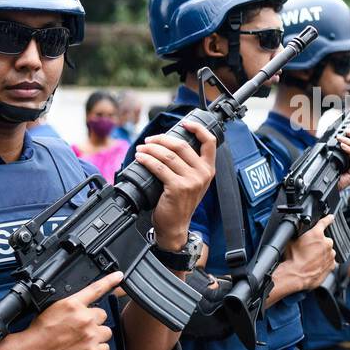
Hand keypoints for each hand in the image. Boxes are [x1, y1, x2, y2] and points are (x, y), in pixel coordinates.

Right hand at [11, 270, 120, 349]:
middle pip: (102, 314)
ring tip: (81, 341)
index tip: (119, 276)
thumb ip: (72, 305)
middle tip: (79, 329)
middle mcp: (84, 318)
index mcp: (73, 304)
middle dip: (93, 321)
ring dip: (96, 335)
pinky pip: (105, 348)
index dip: (110, 281)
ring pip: (106, 331)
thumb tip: (83, 306)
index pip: (96, 288)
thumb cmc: (39, 333)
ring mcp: (90, 335)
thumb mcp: (53, 309)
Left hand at [135, 118, 215, 247]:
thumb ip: (189, 166)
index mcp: (208, 169)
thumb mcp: (193, 183)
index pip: (209, 142)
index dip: (197, 128)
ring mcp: (191, 181)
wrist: (175, 226)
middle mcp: (203, 173)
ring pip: (168, 156)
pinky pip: (159, 168)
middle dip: (162, 139)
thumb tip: (170, 145)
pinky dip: (147, 160)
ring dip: (151, 149)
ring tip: (141, 149)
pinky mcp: (177, 187)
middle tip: (149, 140)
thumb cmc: (180, 203)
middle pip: (181, 145)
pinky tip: (140, 158)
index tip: (184, 123)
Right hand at [283, 215, 336, 289]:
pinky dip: (323, 263)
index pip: (325, 222)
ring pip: (327, 252)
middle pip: (324, 241)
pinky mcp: (332, 265)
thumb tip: (300, 231)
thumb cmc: (292, 259)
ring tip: (309, 260)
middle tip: (307, 251)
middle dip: (318, 244)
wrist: (295, 275)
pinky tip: (314, 266)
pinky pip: (329, 262)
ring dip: (321, 254)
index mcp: (316, 234)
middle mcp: (326, 243)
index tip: (331, 217)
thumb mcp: (291, 241)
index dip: (328, 219)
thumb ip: (300, 234)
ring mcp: (331, 255)